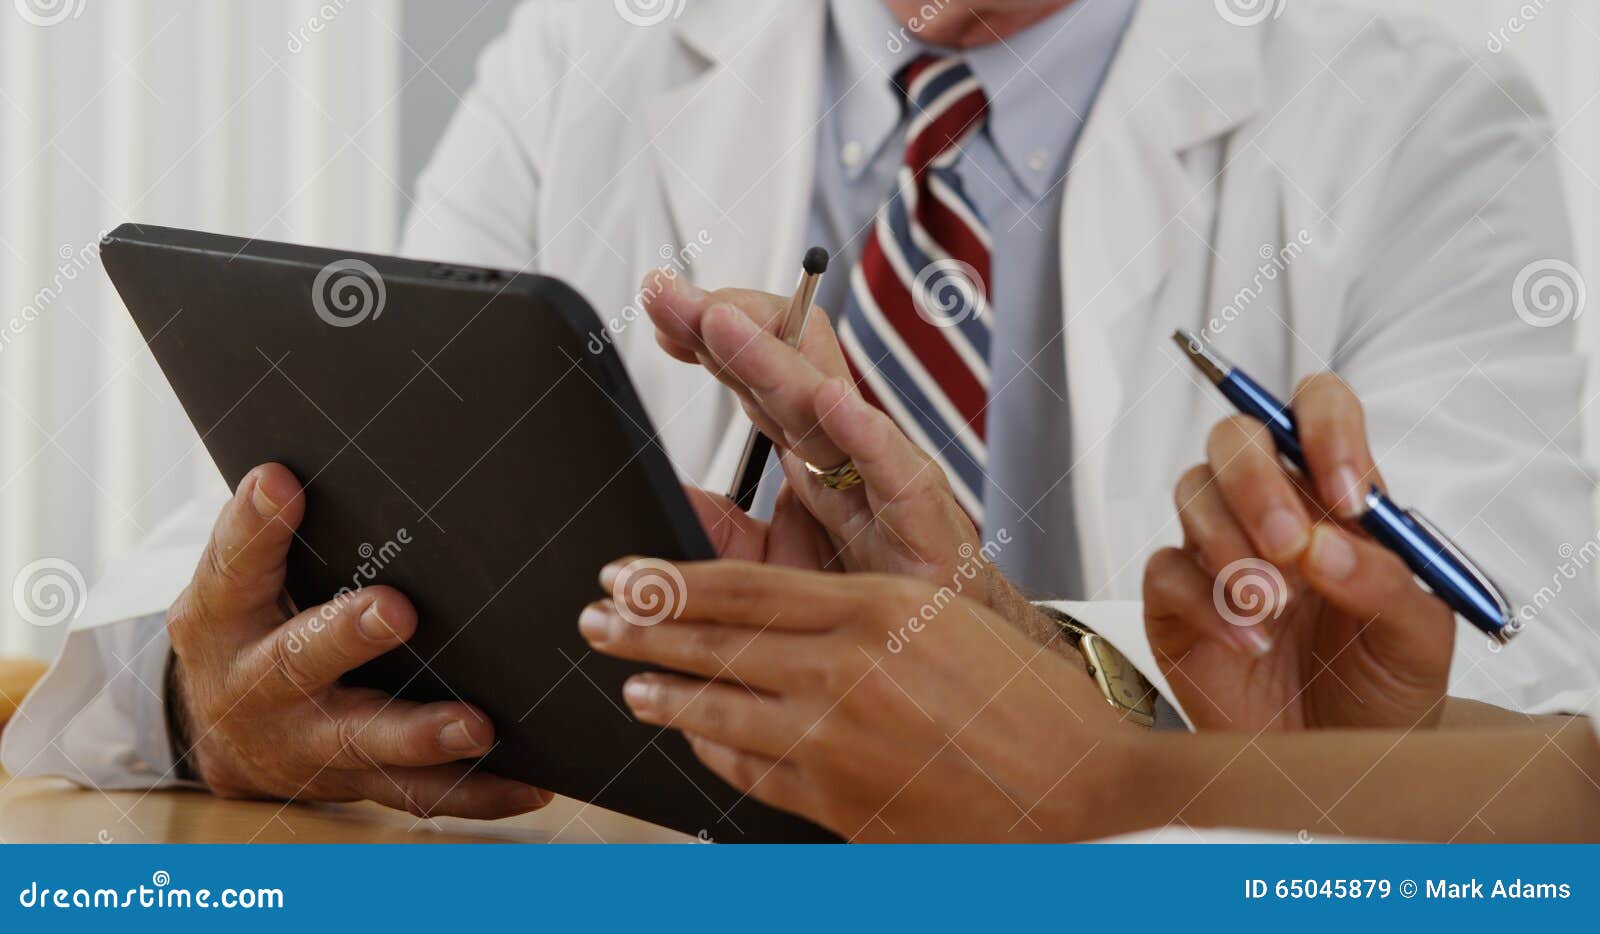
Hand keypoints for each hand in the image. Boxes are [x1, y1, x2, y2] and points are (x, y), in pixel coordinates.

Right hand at [166, 464, 549, 817]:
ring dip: (422, 734)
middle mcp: (256, 684)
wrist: (218, 733)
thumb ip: (268, 533)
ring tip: (477, 724)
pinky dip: (475, 791)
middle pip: (299, 662)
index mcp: (223, 617)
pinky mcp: (352, 780)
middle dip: (348, 636)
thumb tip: (304, 460)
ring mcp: (306, 741)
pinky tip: (530, 783)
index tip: (281, 481)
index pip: (234, 562)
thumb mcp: (235, 579)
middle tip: (396, 610)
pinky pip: (416, 793)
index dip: (256, 525)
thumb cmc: (249, 626)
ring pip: (364, 742)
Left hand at [580, 559, 1131, 841]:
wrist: (1079, 783)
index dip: (670, 583)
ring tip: (629, 685)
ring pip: (720, 713)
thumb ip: (853, 606)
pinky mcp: (838, 802)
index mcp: (872, 608)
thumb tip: (773, 603)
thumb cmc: (1023, 695)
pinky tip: (696, 742)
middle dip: (642, 632)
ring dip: (664, 697)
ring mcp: (835, 741)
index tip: (624, 576)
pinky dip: (715, 754)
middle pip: (715, 644)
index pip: (740, 589)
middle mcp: (844, 670)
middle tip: (593, 621)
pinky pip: (751, 774)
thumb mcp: (938, 614)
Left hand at [643, 270, 1037, 630]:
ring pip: (823, 400)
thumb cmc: (875, 593)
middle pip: (780, 361)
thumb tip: (672, 492)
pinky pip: (894, 470)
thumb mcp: (776, 565)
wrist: (950, 650)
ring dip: (768, 356)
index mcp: (810, 445)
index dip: (706, 334)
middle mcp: (843, 445)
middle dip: (722, 319)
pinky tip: (832, 402)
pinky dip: (865, 433)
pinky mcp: (921, 520)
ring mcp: (882, 473)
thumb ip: (725, 528)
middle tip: (667, 291)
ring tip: (721, 322)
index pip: (753, 369)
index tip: (659, 309)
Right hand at [1143, 375, 1453, 730]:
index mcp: (1336, 496)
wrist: (1336, 770)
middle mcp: (1272, 509)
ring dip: (1229, 544)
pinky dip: (1207, 605)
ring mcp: (1217, 551)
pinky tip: (1250, 644)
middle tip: (1287, 548)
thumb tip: (1322, 545)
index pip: (1317, 408)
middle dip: (1257, 484)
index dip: (1325, 428)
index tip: (1346, 497)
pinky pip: (1165, 569)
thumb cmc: (1383, 692)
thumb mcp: (1419, 637)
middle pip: (1238, 437)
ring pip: (1193, 490)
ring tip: (1270, 607)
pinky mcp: (1175, 602)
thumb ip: (1385, 581)